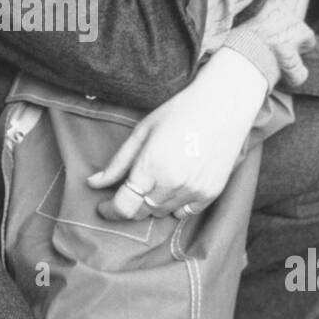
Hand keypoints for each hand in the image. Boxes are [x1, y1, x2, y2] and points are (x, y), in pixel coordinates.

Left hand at [87, 47, 268, 220]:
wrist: (224, 104)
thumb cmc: (179, 112)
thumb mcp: (142, 132)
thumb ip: (118, 163)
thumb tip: (93, 183)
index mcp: (152, 166)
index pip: (124, 206)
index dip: (110, 210)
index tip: (104, 207)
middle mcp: (173, 183)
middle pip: (141, 212)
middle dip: (129, 205)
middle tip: (127, 191)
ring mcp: (194, 190)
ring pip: (162, 213)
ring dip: (152, 204)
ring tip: (154, 181)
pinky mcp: (211, 193)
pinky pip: (185, 213)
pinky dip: (175, 205)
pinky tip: (174, 186)